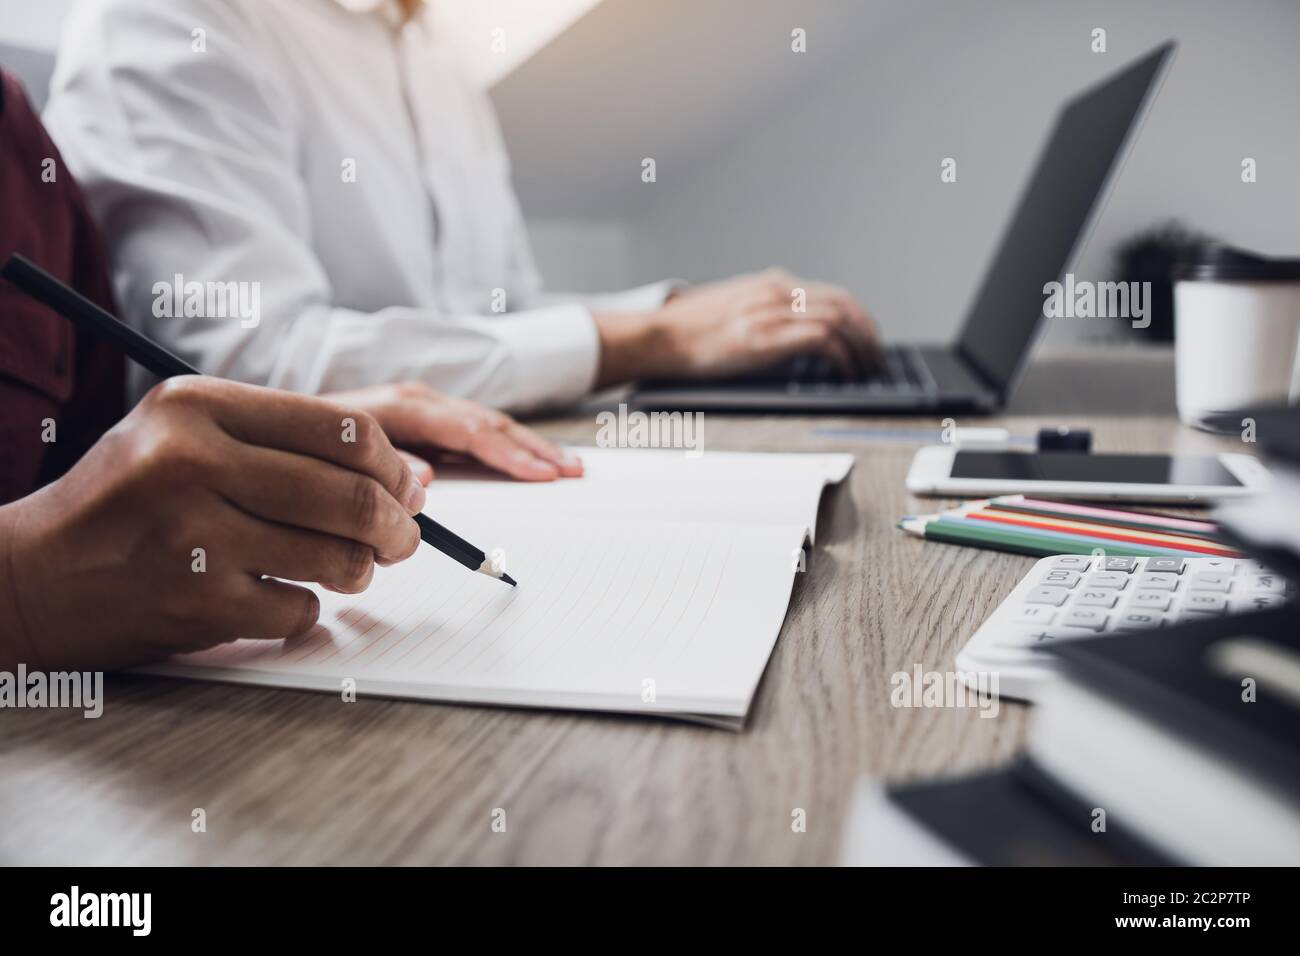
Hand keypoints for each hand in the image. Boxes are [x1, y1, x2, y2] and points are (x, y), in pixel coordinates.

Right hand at [0, 377, 426, 670]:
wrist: (32, 577)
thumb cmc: (126, 501)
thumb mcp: (185, 435)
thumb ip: (285, 441)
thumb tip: (406, 476)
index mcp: (197, 406)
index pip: (342, 430)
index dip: (392, 467)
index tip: (407, 488)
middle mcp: (192, 462)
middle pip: (350, 496)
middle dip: (396, 526)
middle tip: (402, 539)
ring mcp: (193, 537)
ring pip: (337, 557)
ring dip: (358, 569)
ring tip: (349, 566)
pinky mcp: (196, 604)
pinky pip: (299, 610)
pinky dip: (304, 609)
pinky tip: (276, 595)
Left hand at [323, 382, 582, 482]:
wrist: (277, 421)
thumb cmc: (305, 445)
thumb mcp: (334, 455)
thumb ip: (380, 466)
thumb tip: (425, 479)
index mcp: (400, 407)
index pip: (467, 430)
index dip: (506, 455)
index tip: (539, 476)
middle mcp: (419, 401)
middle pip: (488, 423)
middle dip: (533, 449)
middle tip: (571, 473)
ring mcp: (426, 408)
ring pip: (489, 424)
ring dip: (530, 447)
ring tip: (568, 468)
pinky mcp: (428, 420)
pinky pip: (478, 431)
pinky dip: (510, 446)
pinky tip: (534, 462)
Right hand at [594, 268, 880, 385]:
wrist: (659, 335)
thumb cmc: (687, 332)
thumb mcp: (732, 309)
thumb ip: (762, 312)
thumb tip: (788, 335)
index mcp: (771, 284)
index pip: (831, 294)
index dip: (858, 319)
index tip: (867, 340)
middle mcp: (777, 291)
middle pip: (844, 304)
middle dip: (868, 333)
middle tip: (877, 357)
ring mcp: (772, 311)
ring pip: (840, 320)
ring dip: (861, 347)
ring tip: (867, 369)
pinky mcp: (766, 336)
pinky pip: (822, 340)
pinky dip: (842, 356)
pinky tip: (845, 371)